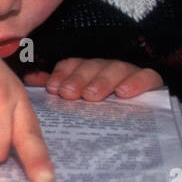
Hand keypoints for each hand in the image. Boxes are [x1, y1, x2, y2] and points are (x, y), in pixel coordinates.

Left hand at [24, 58, 162, 100]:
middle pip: (92, 66)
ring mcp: (129, 72)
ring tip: (92, 96)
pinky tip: (124, 93)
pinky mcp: (151, 81)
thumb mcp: (76, 96)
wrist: (140, 117)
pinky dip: (136, 82)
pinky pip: (147, 77)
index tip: (53, 88)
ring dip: (102, 81)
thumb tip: (30, 79)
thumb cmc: (100, 106)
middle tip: (69, 94)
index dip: (62, 74)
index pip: (72, 64)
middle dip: (78, 79)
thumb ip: (54, 85)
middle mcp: (106, 67)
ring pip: (116, 68)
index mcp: (86, 69)